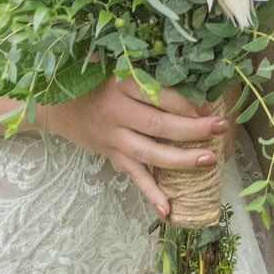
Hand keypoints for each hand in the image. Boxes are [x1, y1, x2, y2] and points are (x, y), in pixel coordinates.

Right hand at [36, 78, 228, 217]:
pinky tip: (167, 210)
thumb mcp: (113, 63)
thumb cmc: (91, 77)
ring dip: (181, 160)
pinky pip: (133, 175)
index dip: (184, 102)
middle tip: (221, 127)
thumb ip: (144, 68)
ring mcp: (113, 137)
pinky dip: (150, 193)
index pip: (157, 94)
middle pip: (158, 124)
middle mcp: (116, 112)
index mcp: (120, 83)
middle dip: (192, 129)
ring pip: (149, 153)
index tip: (209, 104)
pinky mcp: (111, 155)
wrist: (52, 103)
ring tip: (209, 161)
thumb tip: (190, 68)